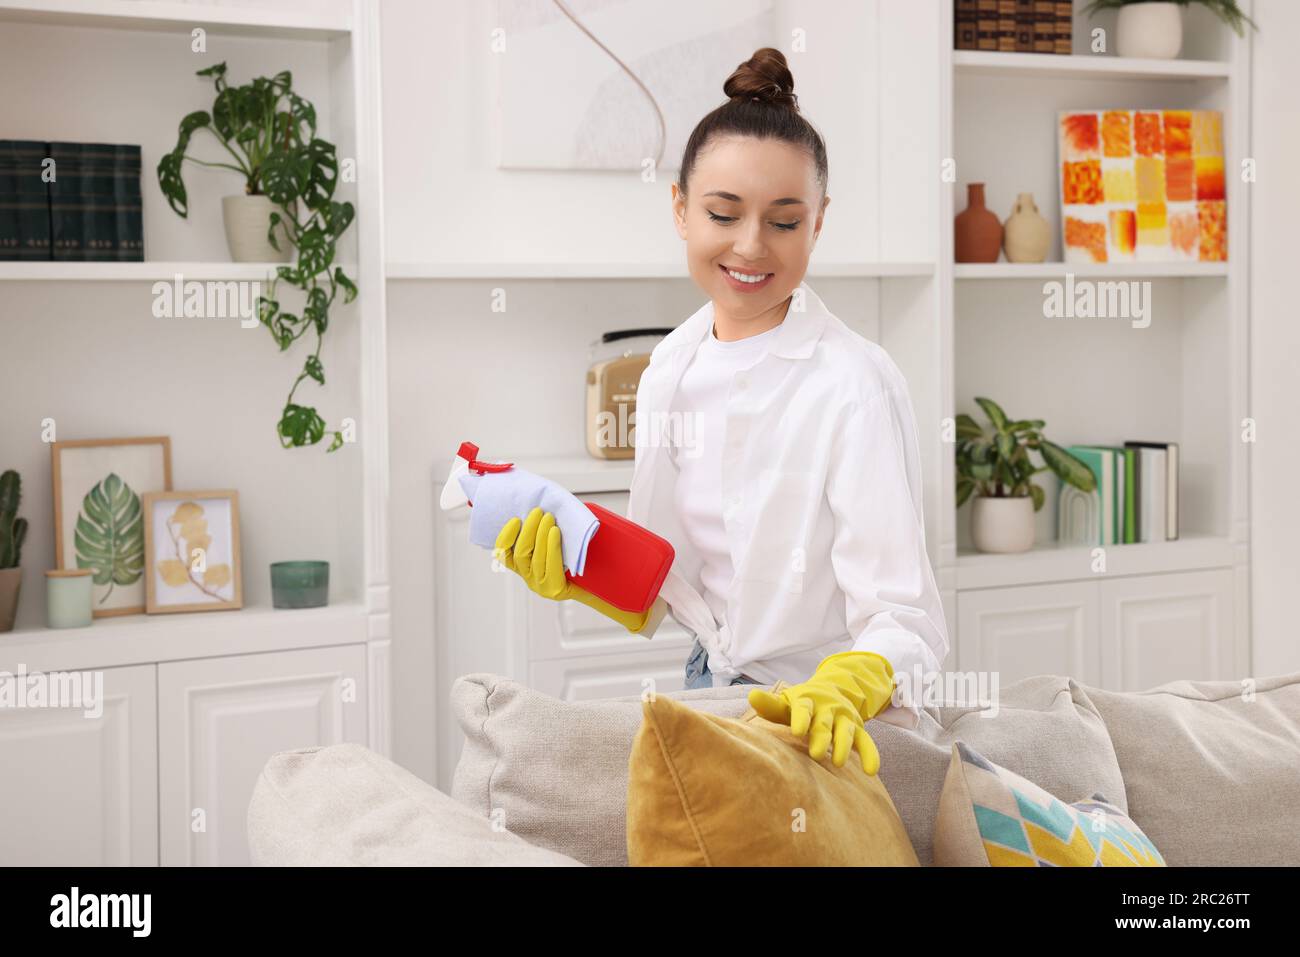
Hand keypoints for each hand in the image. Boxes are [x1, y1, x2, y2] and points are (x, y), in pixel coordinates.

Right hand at [495, 506, 575, 600]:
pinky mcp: (555, 589)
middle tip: (538, 512)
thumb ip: (542, 533)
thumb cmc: (575, 562)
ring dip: (540, 534)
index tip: (516, 519)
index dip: (506, 536)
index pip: (504, 555)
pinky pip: (551, 566)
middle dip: (528, 529)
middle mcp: (529, 578)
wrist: (596, 586)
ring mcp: (541, 586)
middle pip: (520, 554)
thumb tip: (541, 510)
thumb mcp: (554, 546)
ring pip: (535, 558)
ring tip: (549, 518)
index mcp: (524, 568)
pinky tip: (555, 532)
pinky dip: (552, 546)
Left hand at [495, 507, 661, 633]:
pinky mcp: (518, 562)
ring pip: (517, 554)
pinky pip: (505, 552)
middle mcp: (539, 584)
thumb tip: (648, 569)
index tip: (557, 529)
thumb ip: (615, 566)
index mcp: (559, 589)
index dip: (550, 549)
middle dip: (537, 534)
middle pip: (530, 559)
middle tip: (548, 514)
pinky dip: (507, 535)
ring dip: (525, 531)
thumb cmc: (598, 575)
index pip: (550, 571)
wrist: (583, 581)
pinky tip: (515, 520)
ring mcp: (526, 574)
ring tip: (538, 512)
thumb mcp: (606, 569)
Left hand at [747, 651, 894, 774]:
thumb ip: (770, 705)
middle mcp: (827, 708)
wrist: (830, 691)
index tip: (797, 730)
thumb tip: (752, 696)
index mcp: (806, 700)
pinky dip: (870, 754)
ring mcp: (843, 718)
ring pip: (846, 731)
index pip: (803, 708)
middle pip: (824, 722)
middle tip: (816, 754)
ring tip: (839, 763)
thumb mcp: (785, 703)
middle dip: (822, 737)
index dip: (801, 718)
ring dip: (843, 745)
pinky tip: (871, 771)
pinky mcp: (857, 728)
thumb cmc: (799, 705)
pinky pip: (866, 741)